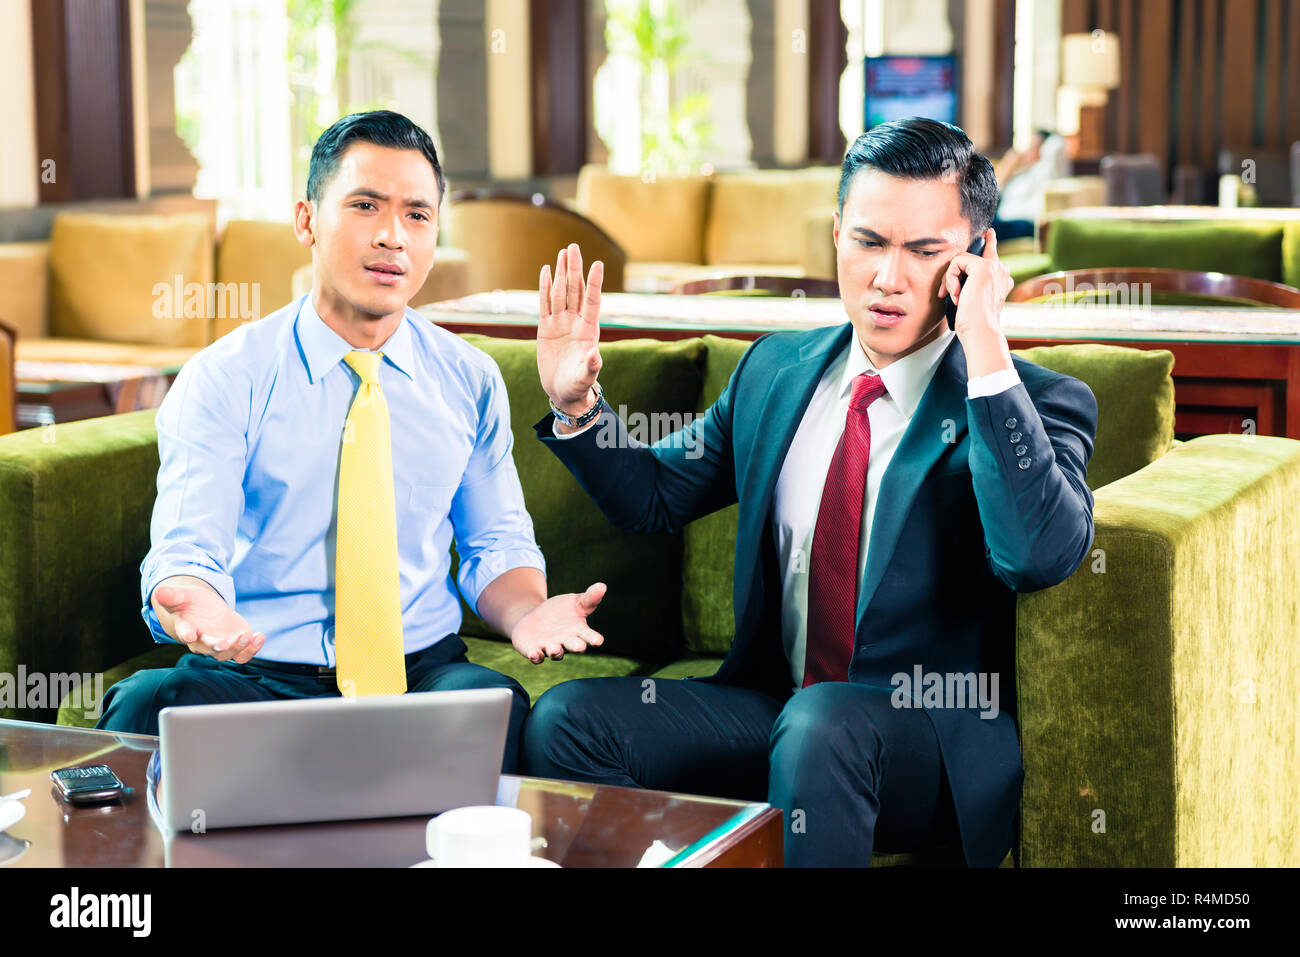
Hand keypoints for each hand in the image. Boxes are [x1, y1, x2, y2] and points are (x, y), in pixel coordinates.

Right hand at [151, 576, 264, 663]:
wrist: (202, 611)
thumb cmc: (189, 604)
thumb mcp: (181, 596)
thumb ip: (171, 596)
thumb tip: (158, 591)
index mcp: (187, 630)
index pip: (185, 633)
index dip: (186, 634)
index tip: (188, 635)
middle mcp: (203, 642)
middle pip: (209, 649)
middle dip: (217, 646)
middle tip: (223, 643)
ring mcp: (221, 644)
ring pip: (229, 654)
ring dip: (238, 647)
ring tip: (247, 636)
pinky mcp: (236, 643)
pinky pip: (244, 653)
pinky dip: (253, 648)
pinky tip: (260, 636)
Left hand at [510, 582, 606, 663]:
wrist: (534, 619)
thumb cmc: (561, 611)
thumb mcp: (576, 601)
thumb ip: (590, 597)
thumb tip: (602, 585)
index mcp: (579, 631)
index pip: (589, 636)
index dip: (594, 639)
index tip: (598, 640)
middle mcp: (566, 642)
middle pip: (573, 646)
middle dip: (576, 646)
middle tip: (580, 647)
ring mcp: (550, 648)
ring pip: (555, 653)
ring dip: (555, 652)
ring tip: (555, 648)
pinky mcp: (534, 650)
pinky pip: (536, 656)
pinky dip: (535, 656)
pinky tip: (534, 653)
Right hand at [538, 243, 603, 421]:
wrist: (564, 391)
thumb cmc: (578, 385)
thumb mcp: (585, 377)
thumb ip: (591, 366)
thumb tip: (595, 354)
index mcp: (588, 331)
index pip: (592, 301)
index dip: (594, 283)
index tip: (598, 264)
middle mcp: (575, 322)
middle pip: (575, 290)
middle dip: (575, 268)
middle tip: (574, 246)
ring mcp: (560, 323)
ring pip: (560, 292)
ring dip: (562, 272)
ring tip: (563, 251)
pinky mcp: (546, 328)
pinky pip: (544, 303)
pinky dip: (544, 287)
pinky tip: (546, 270)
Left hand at [939, 229, 1016, 377]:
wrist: (980, 332)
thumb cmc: (974, 324)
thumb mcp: (972, 302)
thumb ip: (971, 287)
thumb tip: (959, 284)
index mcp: (1003, 280)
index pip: (995, 257)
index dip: (991, 243)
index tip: (989, 233)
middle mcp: (1001, 271)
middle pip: (982, 251)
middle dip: (969, 258)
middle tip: (969, 262)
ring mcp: (994, 267)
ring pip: (962, 259)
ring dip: (951, 278)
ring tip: (954, 297)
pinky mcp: (983, 266)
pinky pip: (957, 262)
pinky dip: (951, 279)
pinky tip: (956, 295)